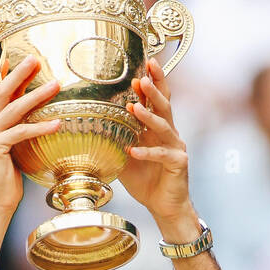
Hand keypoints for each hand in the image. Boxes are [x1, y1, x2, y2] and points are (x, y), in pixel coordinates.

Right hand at [0, 52, 60, 217]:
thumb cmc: (3, 182)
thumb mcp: (7, 151)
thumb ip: (11, 132)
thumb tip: (26, 117)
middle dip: (16, 73)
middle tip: (34, 58)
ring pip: (12, 109)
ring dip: (36, 95)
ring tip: (55, 84)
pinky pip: (21, 132)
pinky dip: (40, 127)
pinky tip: (57, 121)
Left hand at [119, 59, 195, 234]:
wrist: (163, 205)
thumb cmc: (145, 180)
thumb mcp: (125, 156)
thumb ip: (115, 139)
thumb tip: (90, 125)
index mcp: (157, 128)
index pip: (156, 99)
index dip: (153, 81)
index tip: (144, 64)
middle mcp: (169, 132)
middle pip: (164, 105)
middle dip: (154, 89)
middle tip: (142, 77)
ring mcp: (176, 146)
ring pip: (164, 126)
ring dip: (148, 116)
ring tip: (133, 107)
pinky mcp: (178, 163)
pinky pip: (162, 154)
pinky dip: (147, 152)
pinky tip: (134, 150)